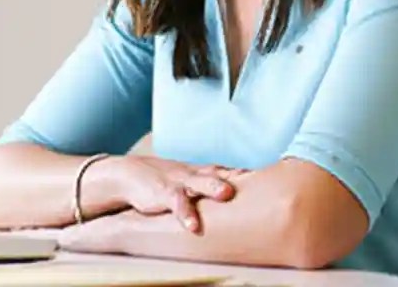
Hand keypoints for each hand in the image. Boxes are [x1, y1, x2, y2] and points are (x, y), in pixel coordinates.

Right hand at [99, 155, 247, 233]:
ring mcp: (179, 183)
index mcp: (201, 172)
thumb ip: (210, 184)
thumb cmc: (162, 180)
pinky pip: (177, 204)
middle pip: (217, 173)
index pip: (228, 170)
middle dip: (237, 174)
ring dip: (212, 187)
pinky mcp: (163, 194)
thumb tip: (239, 190)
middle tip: (254, 175)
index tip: (271, 171)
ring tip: (226, 193)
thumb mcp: (188, 179)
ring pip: (198, 183)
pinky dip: (185, 214)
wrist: (126, 175)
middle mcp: (193, 175)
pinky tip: (193, 227)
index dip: (246, 172)